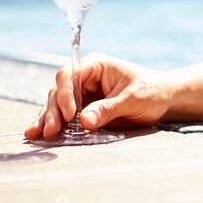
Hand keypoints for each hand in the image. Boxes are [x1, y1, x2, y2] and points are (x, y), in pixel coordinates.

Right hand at [25, 53, 172, 140]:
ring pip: (57, 105)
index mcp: (96, 66)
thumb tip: (84, 121)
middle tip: (50, 131)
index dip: (65, 94)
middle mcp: (84, 78)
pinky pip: (65, 118)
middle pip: (59, 92)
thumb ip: (108, 109)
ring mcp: (82, 95)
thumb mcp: (133, 99)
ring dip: (48, 120)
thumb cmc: (152, 92)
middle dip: (53, 111)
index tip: (69, 114)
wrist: (164, 100)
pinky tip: (40, 136)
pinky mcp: (83, 110)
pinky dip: (55, 126)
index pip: (70, 75)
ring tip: (38, 136)